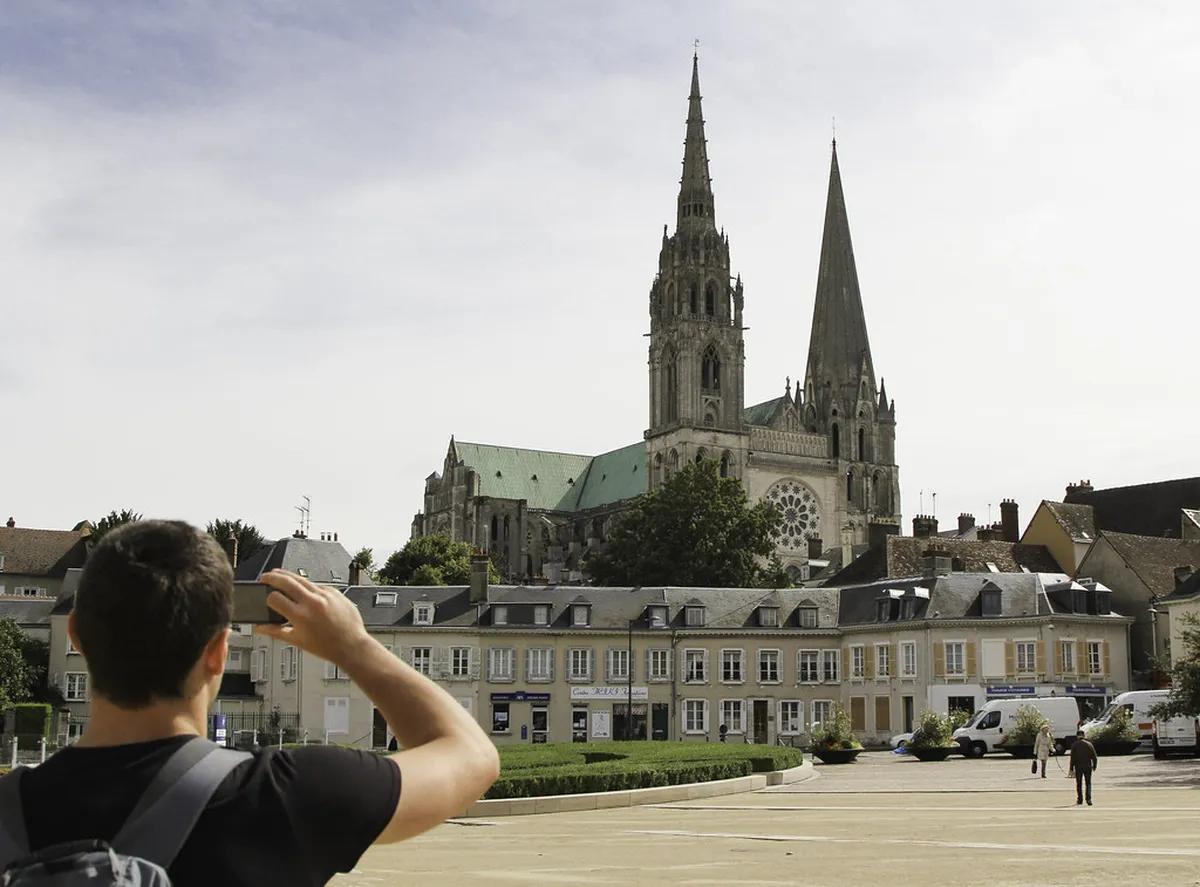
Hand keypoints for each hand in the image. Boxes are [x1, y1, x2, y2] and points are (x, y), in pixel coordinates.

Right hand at [253, 570, 372, 667]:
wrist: (352, 645)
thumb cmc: (328, 646)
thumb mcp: (297, 641)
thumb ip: (275, 632)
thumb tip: (260, 628)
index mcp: (301, 616)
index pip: (275, 598)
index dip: (268, 598)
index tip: (268, 599)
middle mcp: (313, 602)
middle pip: (287, 581)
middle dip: (273, 576)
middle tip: (266, 577)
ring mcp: (325, 595)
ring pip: (302, 579)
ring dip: (288, 575)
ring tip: (279, 574)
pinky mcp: (335, 592)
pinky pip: (317, 585)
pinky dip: (308, 586)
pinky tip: (304, 590)